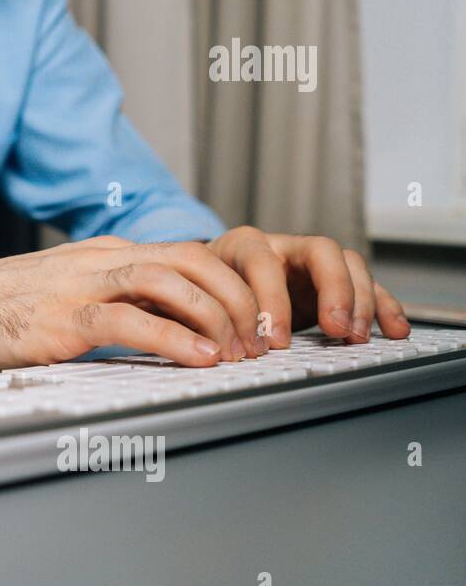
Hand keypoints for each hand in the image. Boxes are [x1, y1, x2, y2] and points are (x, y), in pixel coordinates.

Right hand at [0, 230, 409, 369]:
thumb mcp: (63, 290)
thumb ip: (110, 299)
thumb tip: (159, 328)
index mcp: (107, 253)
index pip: (190, 255)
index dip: (234, 286)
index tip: (257, 322)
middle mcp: (103, 259)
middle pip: (195, 261)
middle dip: (241, 300)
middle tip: (265, 341)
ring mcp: (83, 285)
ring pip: (173, 284)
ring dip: (219, 320)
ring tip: (244, 354)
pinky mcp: (64, 318)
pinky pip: (133, 320)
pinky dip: (177, 340)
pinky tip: (199, 361)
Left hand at [204, 226, 409, 346]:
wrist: (208, 281)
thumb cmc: (200, 289)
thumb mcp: (193, 296)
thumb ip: (200, 311)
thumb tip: (201, 339)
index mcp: (243, 245)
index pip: (263, 262)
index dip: (272, 300)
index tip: (275, 340)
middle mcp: (283, 247)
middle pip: (321, 252)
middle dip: (334, 291)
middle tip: (335, 329)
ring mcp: (311, 262)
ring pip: (349, 265)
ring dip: (360, 301)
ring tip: (356, 337)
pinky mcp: (333, 282)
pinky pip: (367, 286)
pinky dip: (383, 307)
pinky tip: (394, 330)